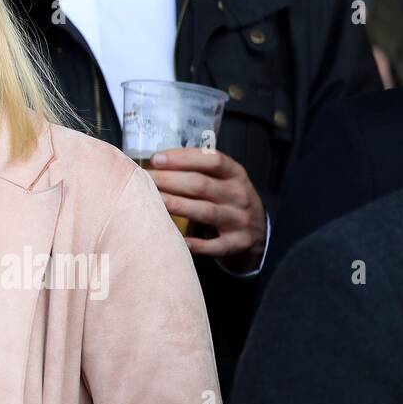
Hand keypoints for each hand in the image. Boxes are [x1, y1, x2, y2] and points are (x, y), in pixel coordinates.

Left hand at [142, 147, 265, 269]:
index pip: (212, 160)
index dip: (183, 158)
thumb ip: (197, 171)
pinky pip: (213, 245)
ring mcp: (240, 220)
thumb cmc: (227, 198)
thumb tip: (154, 164)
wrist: (259, 230)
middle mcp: (239, 195)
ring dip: (176, 205)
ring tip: (152, 200)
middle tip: (144, 180)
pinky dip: (195, 244)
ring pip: (204, 211)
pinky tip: (176, 238)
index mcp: (235, 174)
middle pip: (201, 185)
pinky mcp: (237, 243)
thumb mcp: (222, 179)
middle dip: (169, 180)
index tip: (156, 159)